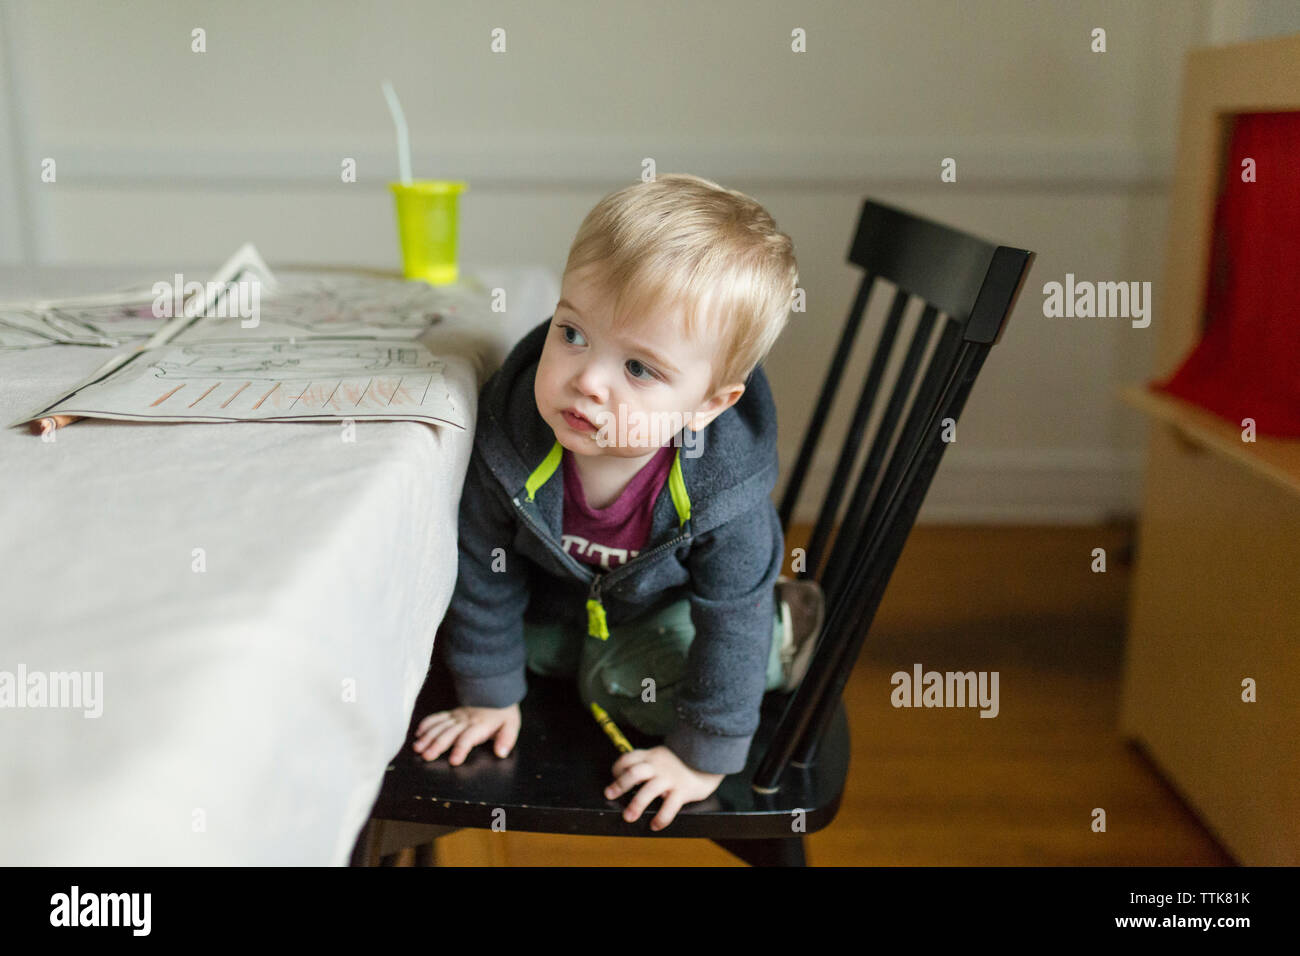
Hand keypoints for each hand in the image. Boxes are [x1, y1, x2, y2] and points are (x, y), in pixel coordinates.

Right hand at [412, 703, 520, 764]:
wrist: (497, 691)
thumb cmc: (503, 713)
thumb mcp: (511, 725)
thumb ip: (506, 739)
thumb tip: (501, 753)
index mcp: (480, 726)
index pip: (468, 738)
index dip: (461, 749)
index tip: (454, 761)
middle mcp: (465, 721)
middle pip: (449, 734)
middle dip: (437, 745)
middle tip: (426, 756)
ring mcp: (457, 716)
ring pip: (439, 727)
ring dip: (428, 737)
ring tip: (418, 748)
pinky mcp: (452, 713)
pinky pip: (437, 718)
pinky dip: (427, 724)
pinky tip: (418, 733)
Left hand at [604, 745, 724, 830]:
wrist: (711, 756)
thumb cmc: (685, 760)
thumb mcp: (664, 754)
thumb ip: (651, 762)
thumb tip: (632, 775)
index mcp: (652, 756)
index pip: (628, 759)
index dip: (617, 768)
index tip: (615, 777)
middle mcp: (658, 766)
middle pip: (634, 773)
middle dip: (619, 785)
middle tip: (610, 794)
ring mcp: (670, 779)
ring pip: (648, 790)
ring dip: (636, 805)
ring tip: (629, 816)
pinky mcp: (682, 791)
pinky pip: (669, 807)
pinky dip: (661, 818)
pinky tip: (655, 824)